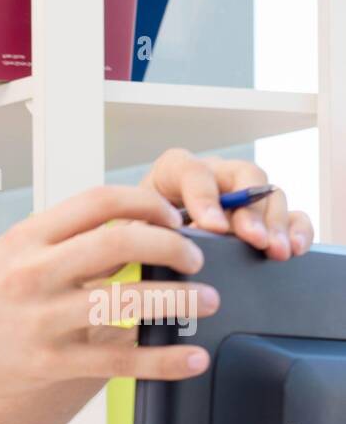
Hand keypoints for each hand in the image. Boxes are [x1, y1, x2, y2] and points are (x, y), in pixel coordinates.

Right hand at [0, 184, 215, 402]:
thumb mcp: (6, 256)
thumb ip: (60, 244)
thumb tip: (125, 235)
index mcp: (26, 238)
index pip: (101, 202)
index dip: (148, 204)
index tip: (170, 216)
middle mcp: (34, 274)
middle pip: (126, 243)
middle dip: (176, 246)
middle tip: (195, 258)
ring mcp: (41, 320)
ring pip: (130, 301)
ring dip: (183, 299)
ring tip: (207, 302)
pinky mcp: (48, 364)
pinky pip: (119, 361)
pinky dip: (163, 361)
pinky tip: (191, 359)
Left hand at [141, 148, 313, 258]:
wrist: (139, 251)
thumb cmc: (133, 237)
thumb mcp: (130, 233)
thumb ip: (147, 233)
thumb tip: (177, 245)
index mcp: (172, 173)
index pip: (192, 172)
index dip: (204, 197)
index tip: (211, 226)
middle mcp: (212, 176)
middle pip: (242, 177)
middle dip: (249, 210)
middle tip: (253, 238)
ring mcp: (239, 194)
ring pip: (269, 194)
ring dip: (275, 223)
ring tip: (275, 250)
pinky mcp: (260, 216)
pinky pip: (287, 214)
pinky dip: (295, 229)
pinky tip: (293, 248)